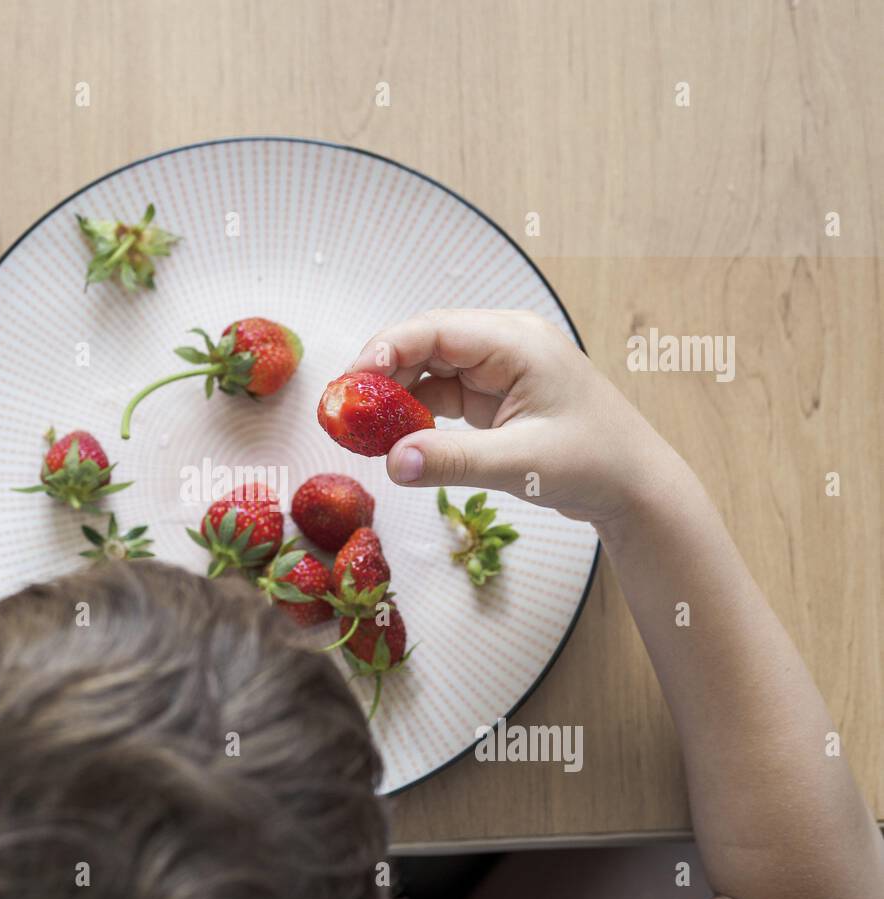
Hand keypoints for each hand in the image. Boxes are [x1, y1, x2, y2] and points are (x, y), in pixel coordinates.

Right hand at [350, 309, 680, 525]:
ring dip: (395, 396)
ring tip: (360, 428)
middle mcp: (505, 344)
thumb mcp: (520, 463)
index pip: (436, 329)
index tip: (350, 381)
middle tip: (344, 410)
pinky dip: (414, 413)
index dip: (387, 349)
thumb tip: (391, 463)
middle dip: (382, 374)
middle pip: (425, 342)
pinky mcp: (494, 395)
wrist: (634, 487)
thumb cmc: (594, 464)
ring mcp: (499, 368)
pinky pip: (441, 393)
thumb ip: (452, 460)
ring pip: (429, 368)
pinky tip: (394, 437)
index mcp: (517, 341)